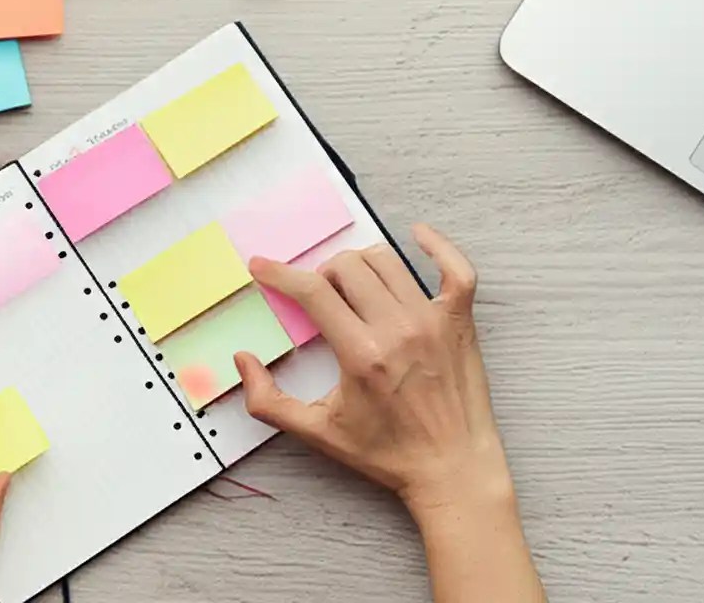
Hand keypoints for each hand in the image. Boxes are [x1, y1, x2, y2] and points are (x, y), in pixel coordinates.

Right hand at [236, 224, 544, 601]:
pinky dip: (436, 245)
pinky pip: (456, 267)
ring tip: (350, 282)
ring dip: (359, 263)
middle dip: (320, 273)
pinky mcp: (460, 321)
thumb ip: (269, 401)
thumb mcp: (318, 434)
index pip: (313, 293)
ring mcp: (433, 320)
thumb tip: (243, 361)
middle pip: (348, 269)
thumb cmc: (388, 454)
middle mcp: (398, 329)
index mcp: (361, 355)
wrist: (451, 469)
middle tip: (315, 294)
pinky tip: (417, 234)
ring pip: (387, 261)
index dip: (280, 274)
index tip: (262, 266)